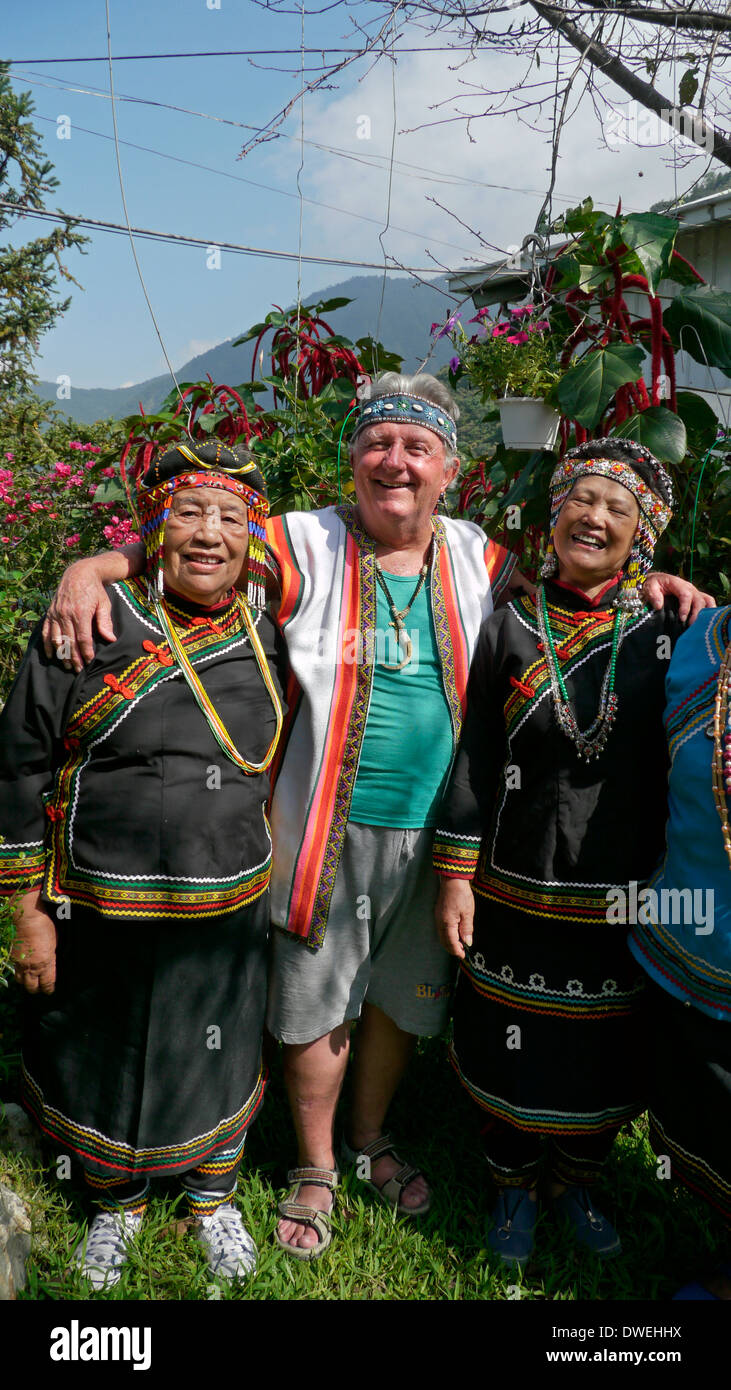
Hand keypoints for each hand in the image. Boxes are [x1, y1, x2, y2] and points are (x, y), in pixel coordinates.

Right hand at [12, 892, 57, 994]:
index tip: (49, 991)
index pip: (47, 983)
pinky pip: (15, 971)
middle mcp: (32, 967)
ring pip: (21, 982)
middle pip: (32, 987)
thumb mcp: (54, 943)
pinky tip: (23, 971)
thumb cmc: (44, 926)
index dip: (48, 989)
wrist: (26, 918)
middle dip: (37, 990)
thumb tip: (50, 962)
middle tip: (40, 988)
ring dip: (26, 983)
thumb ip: (51, 956)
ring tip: (31, 981)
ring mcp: (20, 963)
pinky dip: (19, 974)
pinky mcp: (13, 958)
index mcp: (46, 963)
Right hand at [42, 557, 115, 671]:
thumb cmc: (95, 590)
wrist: (79, 573)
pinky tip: (51, 655)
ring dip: (61, 654)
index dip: (85, 652)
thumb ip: (105, 622)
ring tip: (67, 666)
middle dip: (74, 658)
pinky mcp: (50, 613)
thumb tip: (110, 639)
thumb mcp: (104, 604)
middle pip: (69, 642)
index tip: (89, 662)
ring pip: (57, 639)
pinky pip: (47, 631)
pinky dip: (47, 644)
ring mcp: (56, 614)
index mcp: (81, 612)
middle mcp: (66, 614)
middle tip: (78, 670)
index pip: (83, 638)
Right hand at [435, 877, 474, 958]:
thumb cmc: (461, 895)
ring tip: (460, 945)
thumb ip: (467, 929)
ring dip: (450, 942)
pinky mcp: (438, 914)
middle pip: (444, 941)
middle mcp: (440, 922)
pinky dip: (447, 935)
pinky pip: (441, 929)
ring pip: (442, 936)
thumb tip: (467, 942)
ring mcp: (438, 918)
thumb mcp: (468, 913)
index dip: (457, 951)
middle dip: (452, 948)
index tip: (463, 956)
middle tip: (462, 953)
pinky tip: (454, 934)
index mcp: (447, 923)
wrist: (452, 880)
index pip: (451, 942)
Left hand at [642, 571, 715, 623]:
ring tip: (701, 625)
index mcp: (678, 584)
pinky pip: (708, 602)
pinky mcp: (696, 598)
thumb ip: (653, 595)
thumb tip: (658, 606)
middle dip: (696, 613)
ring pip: (707, 601)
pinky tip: (707, 621)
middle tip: (690, 625)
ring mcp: (694, 593)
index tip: (682, 619)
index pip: (686, 595)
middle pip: (698, 600)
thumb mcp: (650, 586)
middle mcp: (689, 588)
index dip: (685, 607)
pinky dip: (710, 611)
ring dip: (706, 613)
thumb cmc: (654, 584)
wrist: (657, 580)